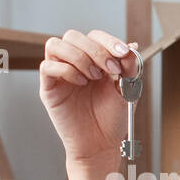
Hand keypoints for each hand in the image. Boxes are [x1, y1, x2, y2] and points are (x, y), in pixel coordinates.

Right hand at [38, 29, 140, 165]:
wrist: (102, 144)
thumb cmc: (114, 119)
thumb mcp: (127, 91)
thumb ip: (130, 69)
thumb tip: (133, 46)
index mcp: (95, 61)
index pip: (94, 36)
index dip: (108, 40)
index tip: (122, 53)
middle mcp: (75, 63)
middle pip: (73, 36)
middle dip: (95, 49)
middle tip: (111, 70)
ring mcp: (60, 74)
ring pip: (55, 44)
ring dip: (79, 57)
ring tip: (94, 77)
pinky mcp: (49, 87)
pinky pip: (47, 66)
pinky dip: (66, 70)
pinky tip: (82, 83)